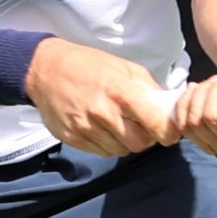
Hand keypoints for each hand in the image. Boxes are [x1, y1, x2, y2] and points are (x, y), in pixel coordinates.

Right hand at [24, 38, 180, 156]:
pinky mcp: (72, 138)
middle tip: (141, 127)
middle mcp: (102, 112)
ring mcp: (86, 128)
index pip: (154, 122)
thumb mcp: (123, 67)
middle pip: (139, 143)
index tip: (170, 133)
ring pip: (120, 151)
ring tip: (118, 124)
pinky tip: (102, 128)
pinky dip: (107, 144)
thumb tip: (167, 107)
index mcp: (119, 91)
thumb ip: (147, 87)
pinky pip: (101, 152)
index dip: (167, 132)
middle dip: (145, 138)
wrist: (45, 69)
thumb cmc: (88, 65)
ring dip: (125, 142)